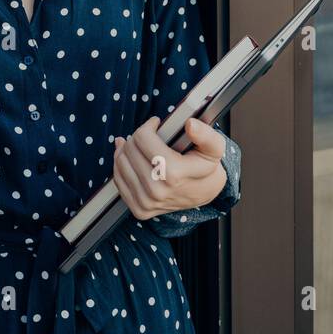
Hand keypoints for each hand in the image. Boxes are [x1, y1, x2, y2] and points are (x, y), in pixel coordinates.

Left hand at [112, 117, 227, 220]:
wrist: (205, 194)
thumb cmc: (206, 168)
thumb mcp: (214, 147)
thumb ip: (205, 134)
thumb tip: (190, 124)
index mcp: (173, 174)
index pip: (143, 138)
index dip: (148, 126)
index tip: (156, 124)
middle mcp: (156, 191)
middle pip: (130, 149)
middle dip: (138, 136)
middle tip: (149, 136)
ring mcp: (146, 202)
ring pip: (120, 162)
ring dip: (127, 149)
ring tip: (140, 146)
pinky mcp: (139, 209)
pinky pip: (118, 180)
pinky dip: (122, 165)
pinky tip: (132, 158)